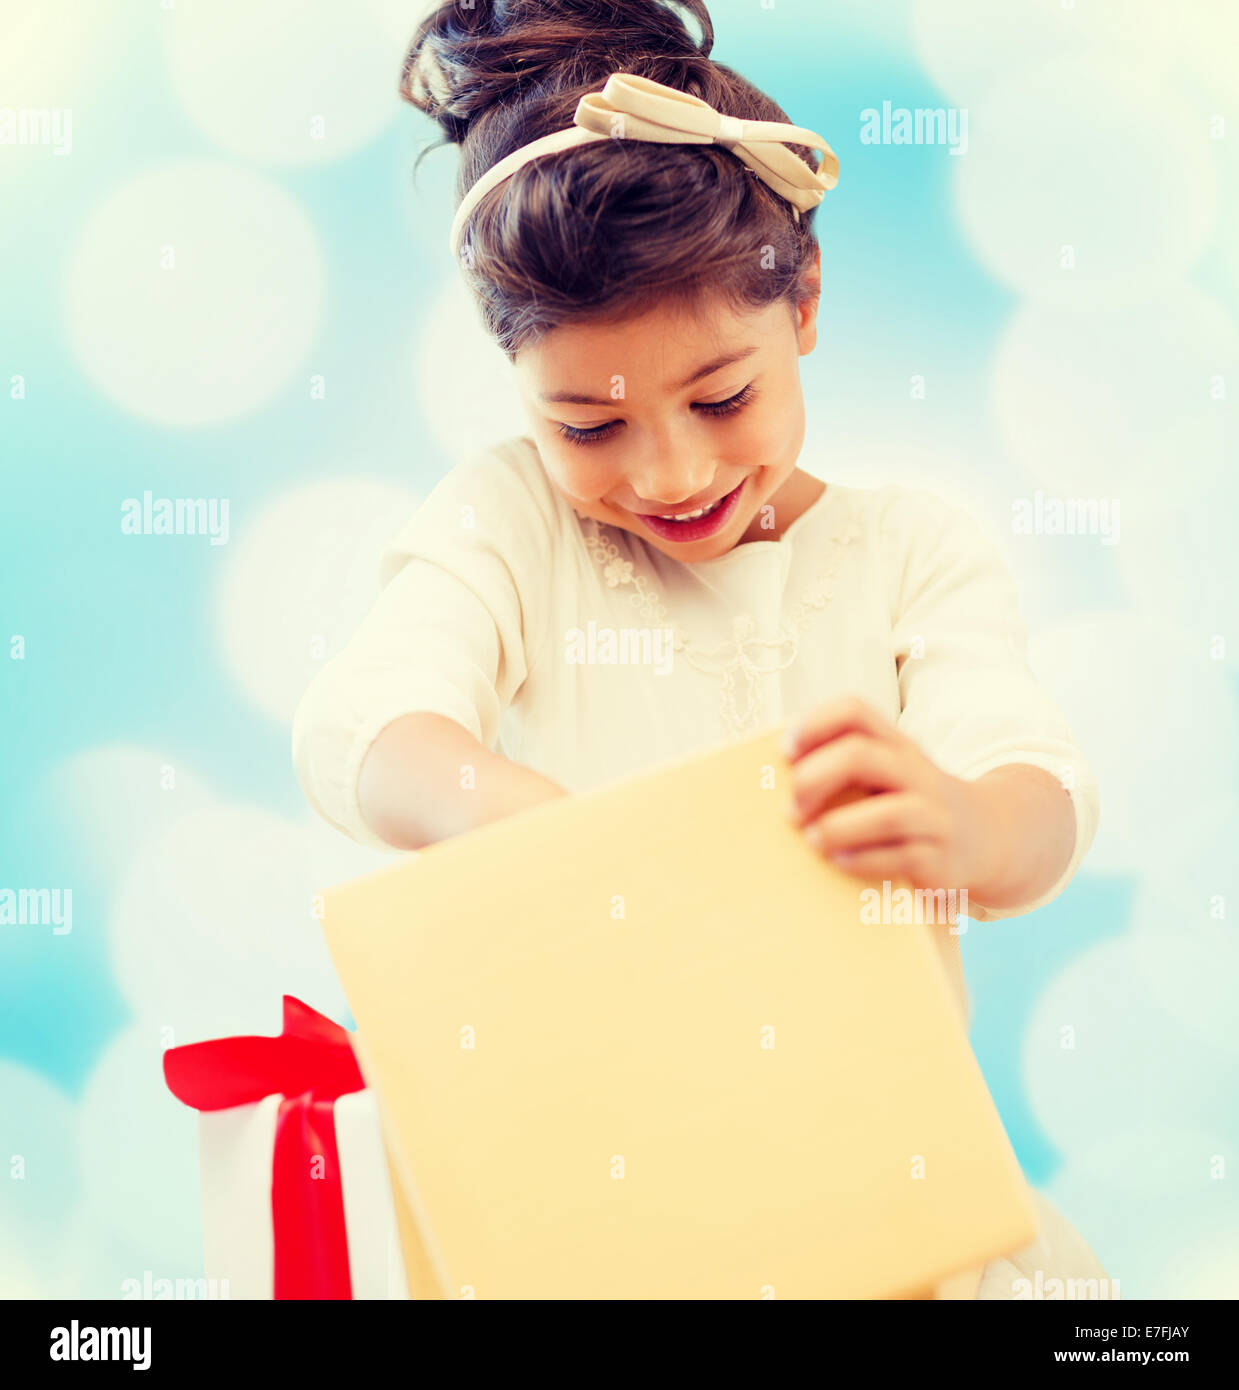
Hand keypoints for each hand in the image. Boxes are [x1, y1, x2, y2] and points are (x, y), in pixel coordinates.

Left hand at [780, 697, 1000, 895]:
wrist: (988, 838)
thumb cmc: (913, 804)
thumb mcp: (888, 774)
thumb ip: (844, 770)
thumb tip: (776, 782)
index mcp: (896, 745)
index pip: (856, 711)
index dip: (815, 724)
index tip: (784, 752)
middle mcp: (917, 773)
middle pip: (863, 756)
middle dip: (817, 778)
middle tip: (790, 808)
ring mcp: (934, 815)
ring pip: (889, 812)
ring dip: (839, 826)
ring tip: (812, 839)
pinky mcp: (941, 858)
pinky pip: (902, 857)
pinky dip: (864, 859)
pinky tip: (839, 861)